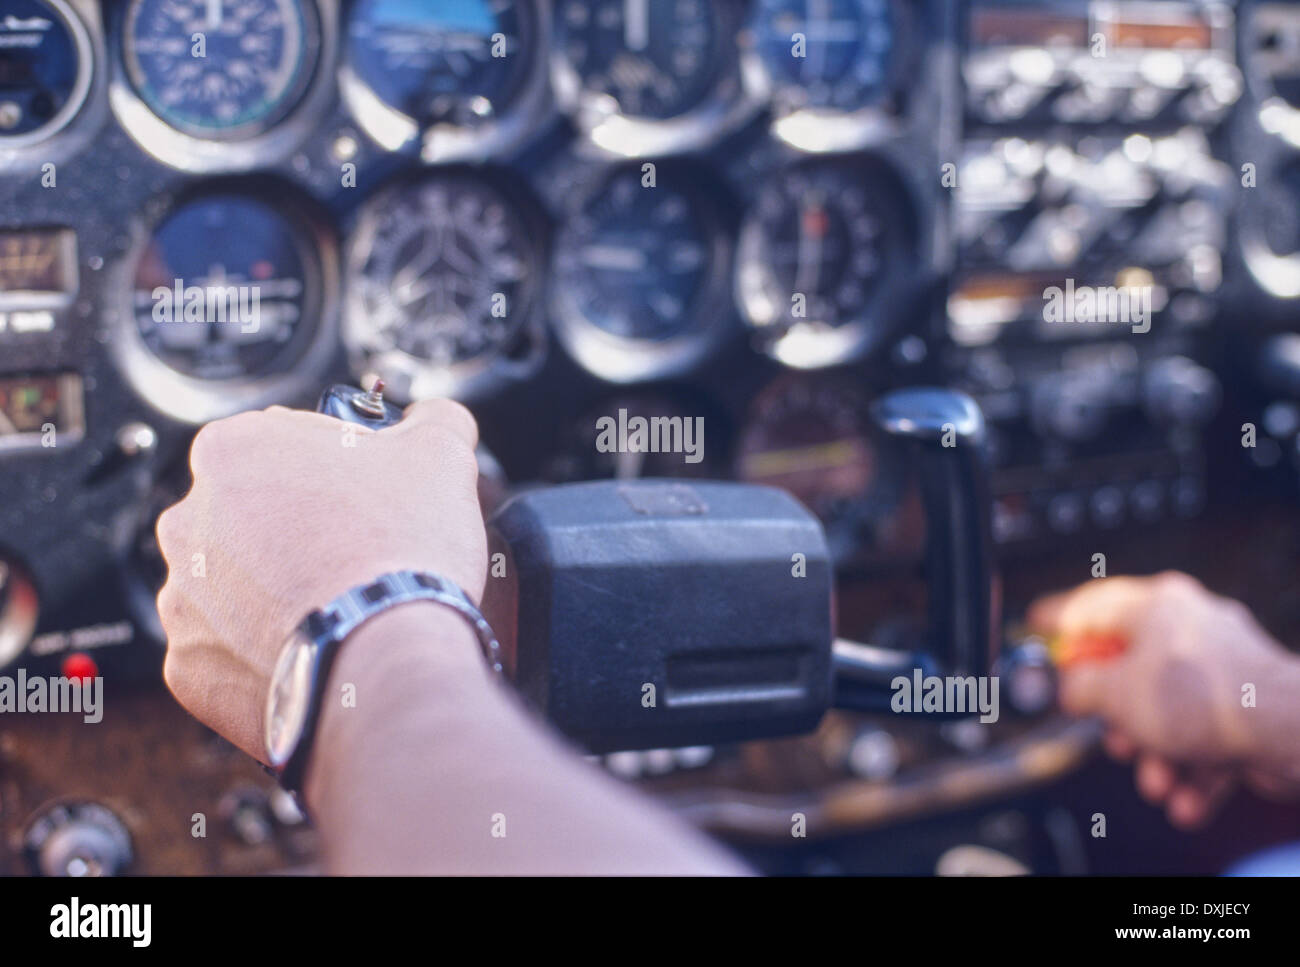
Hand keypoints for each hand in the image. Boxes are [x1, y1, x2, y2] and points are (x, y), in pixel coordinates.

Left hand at [156, 399, 485, 761]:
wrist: (388, 661)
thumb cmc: (403, 550)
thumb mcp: (441, 452)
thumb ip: (433, 419)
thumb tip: (434, 418)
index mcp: (231, 451)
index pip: (278, 443)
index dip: (330, 467)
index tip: (362, 496)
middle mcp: (188, 520)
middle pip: (248, 515)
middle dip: (294, 531)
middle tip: (354, 553)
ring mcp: (182, 598)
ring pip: (232, 586)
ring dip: (274, 592)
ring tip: (337, 607)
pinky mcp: (187, 667)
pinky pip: (225, 652)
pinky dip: (262, 652)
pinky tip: (313, 647)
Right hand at [1028, 571, 1299, 828]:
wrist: (1289, 731)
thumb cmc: (1206, 699)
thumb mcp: (1113, 694)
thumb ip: (1079, 687)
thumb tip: (1069, 689)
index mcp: (1156, 605)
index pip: (1091, 606)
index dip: (1059, 622)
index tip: (1038, 627)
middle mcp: (1191, 627)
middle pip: (1131, 669)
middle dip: (1120, 719)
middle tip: (1112, 738)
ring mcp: (1224, 667)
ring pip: (1170, 711)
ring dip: (1157, 754)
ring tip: (1156, 780)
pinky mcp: (1249, 705)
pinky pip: (1205, 736)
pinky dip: (1191, 769)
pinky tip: (1184, 797)